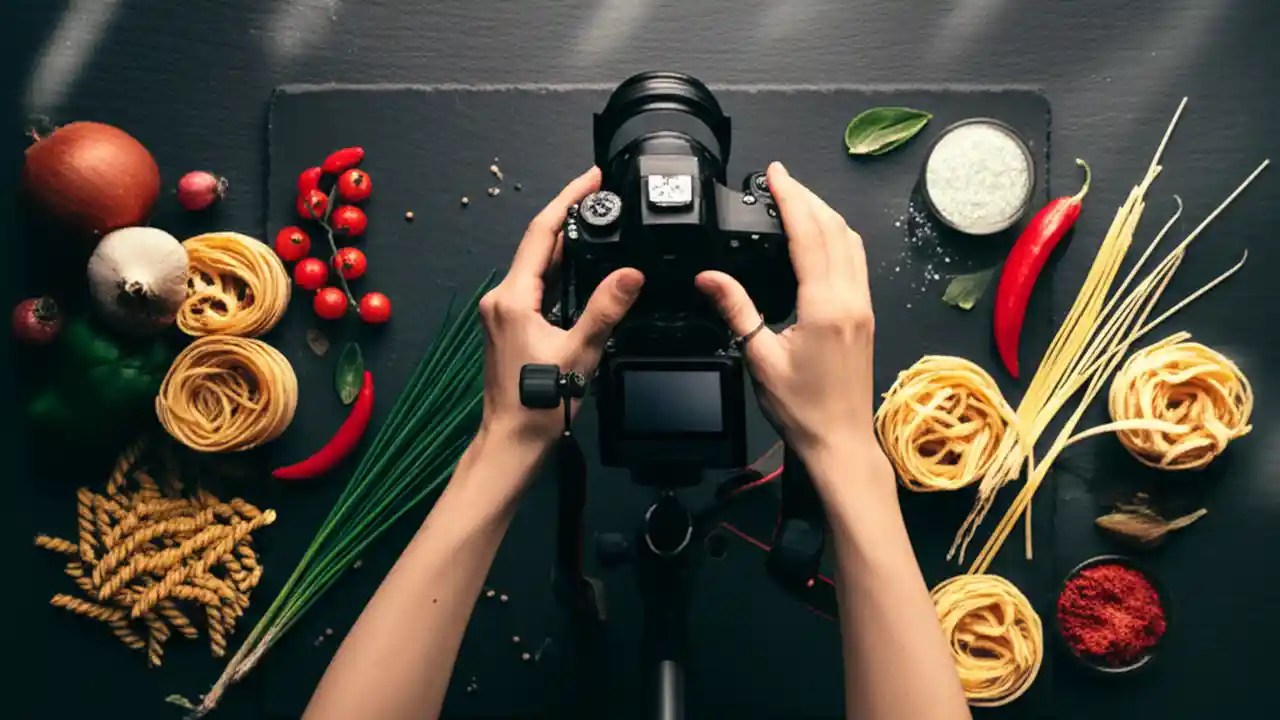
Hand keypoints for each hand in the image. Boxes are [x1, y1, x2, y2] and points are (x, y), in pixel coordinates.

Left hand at [479, 167, 643, 447]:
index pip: (541, 232)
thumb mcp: (580, 352)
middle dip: (570, 219)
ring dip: (566, 246)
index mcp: (513, 298)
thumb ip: (606, 309)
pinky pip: (536, 287)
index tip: (590, 179)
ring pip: (537, 267)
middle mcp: (502, 300)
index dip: (567, 199)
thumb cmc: (536, 407)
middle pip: (538, 245)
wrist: (511, 442)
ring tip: (597, 226)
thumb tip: (629, 274)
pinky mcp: (509, 326)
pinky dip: (559, 273)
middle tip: (601, 197)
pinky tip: (581, 271)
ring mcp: (503, 313)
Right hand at [696, 162, 882, 471]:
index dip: (791, 198)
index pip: (809, 235)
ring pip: (850, 241)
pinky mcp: (865, 315)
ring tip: (797, 200)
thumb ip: (737, 310)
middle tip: (781, 179)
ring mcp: (863, 305)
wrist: (840, 441)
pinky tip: (820, 236)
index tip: (776, 174)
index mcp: (825, 306)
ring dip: (825, 214)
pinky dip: (837, 237)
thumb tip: (709, 276)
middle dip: (808, 197)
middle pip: (834, 229)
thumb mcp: (759, 358)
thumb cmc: (802, 409)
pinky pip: (855, 261)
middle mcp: (851, 299)